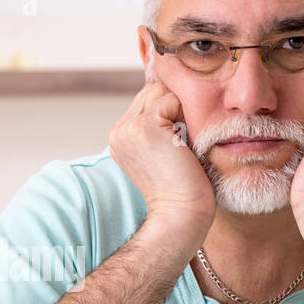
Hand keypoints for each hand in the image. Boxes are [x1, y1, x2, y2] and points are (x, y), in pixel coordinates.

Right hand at [108, 72, 214, 238]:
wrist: (180, 212)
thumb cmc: (181, 186)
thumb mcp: (162, 150)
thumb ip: (159, 125)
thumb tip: (174, 94)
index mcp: (120, 136)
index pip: (146, 100)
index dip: (168, 113)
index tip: (174, 144)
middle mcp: (118, 131)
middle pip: (152, 92)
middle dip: (172, 109)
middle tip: (178, 145)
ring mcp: (128, 127)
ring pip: (160, 92)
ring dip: (179, 112)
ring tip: (179, 144)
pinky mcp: (144, 126)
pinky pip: (171, 98)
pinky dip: (184, 116)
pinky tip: (181, 143)